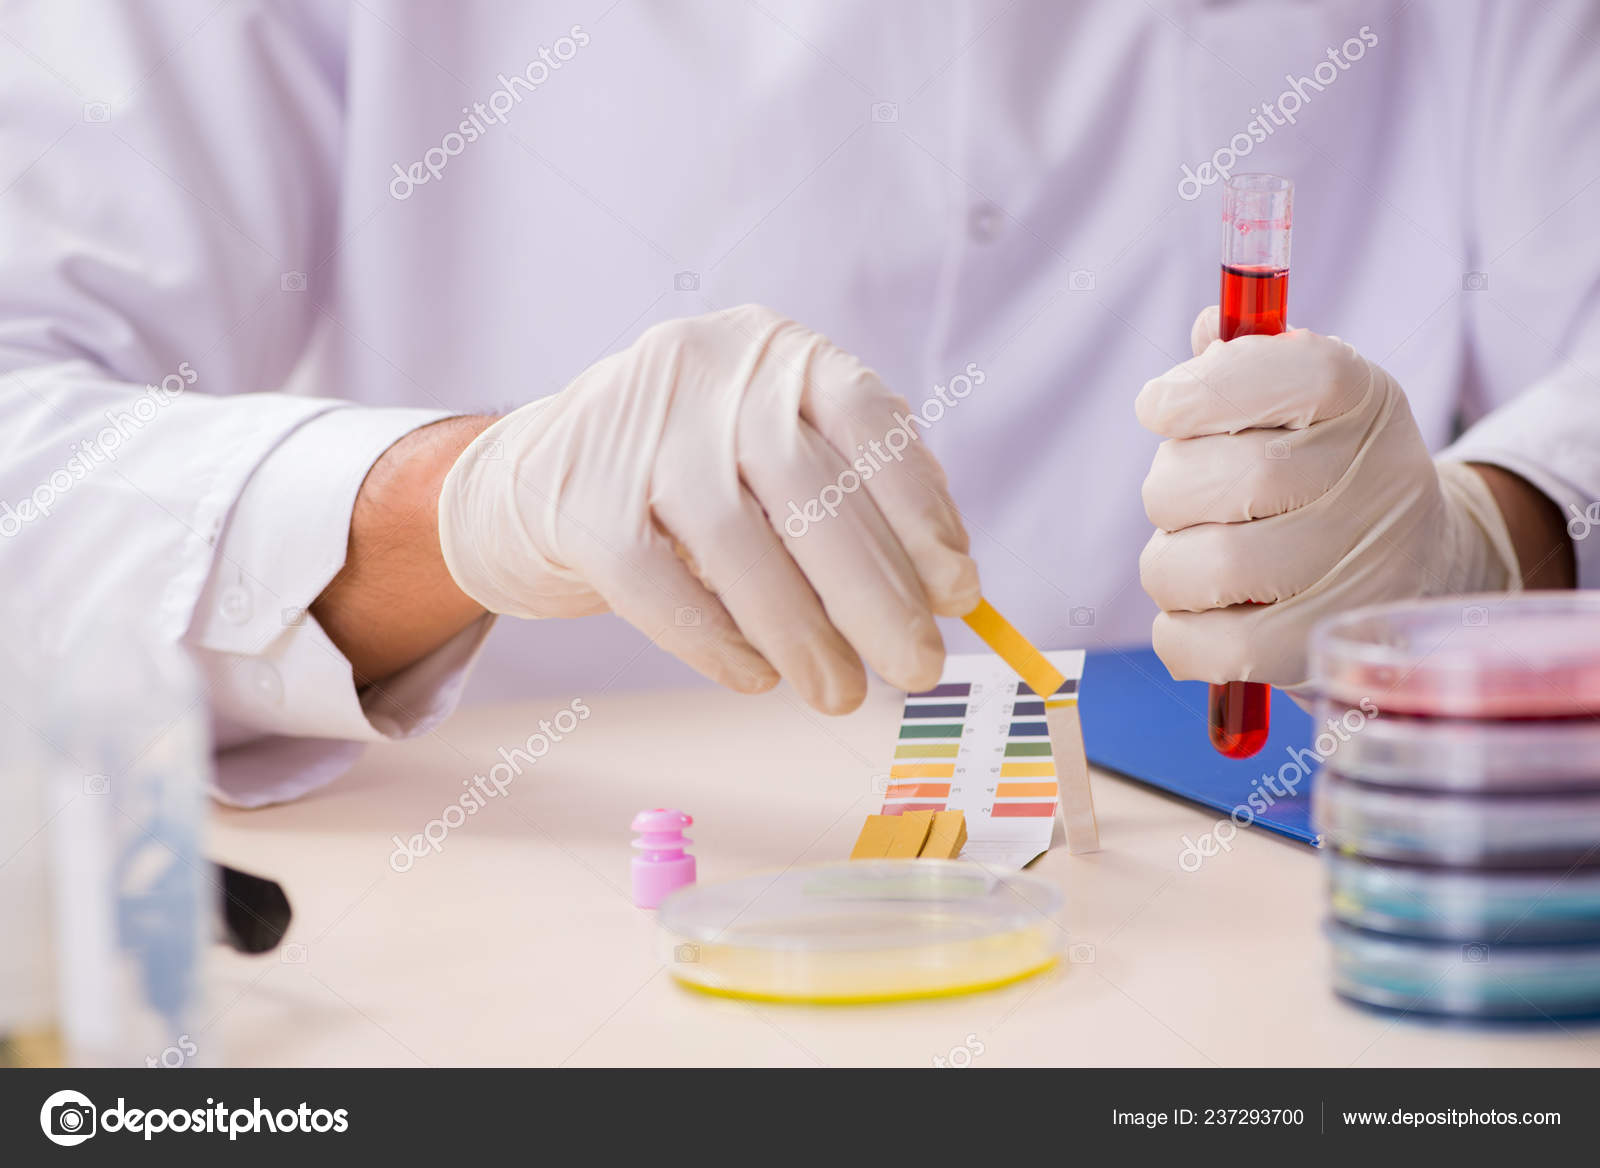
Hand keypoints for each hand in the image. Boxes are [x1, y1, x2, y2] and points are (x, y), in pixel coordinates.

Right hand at [438, 305, 979, 711]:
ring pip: (733, 540)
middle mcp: (703, 370)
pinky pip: (654, 585)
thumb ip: (856, 500)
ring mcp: (629, 430)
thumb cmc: (688, 479)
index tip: (959, 591)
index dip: (919, 507)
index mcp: (773, 352)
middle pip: (805, 485)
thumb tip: (949, 588)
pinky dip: (715, 640)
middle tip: (917, 667)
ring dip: (802, 631)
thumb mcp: (773, 456)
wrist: (533, 476)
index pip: (865, 416)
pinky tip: (755, 677)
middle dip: (874, 590)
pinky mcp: (573, 501)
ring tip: (842, 693)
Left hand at [1136, 307, 1519, 687]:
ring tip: (1189, 554)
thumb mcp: (1300, 395)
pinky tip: (1197, 610)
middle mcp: (1375, 478)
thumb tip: (1207, 332)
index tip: (1157, 407)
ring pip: (1212, 567)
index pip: (1284, 372)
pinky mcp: (1323, 646)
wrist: (1412, 558)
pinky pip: (1214, 646)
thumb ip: (1243, 364)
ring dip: (1169, 562)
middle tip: (1176, 497)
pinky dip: (1179, 631)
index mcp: (1360, 396)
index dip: (1201, 391)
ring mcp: (1360, 570)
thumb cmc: (1321, 465)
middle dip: (1170, 488)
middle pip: (1231, 479)